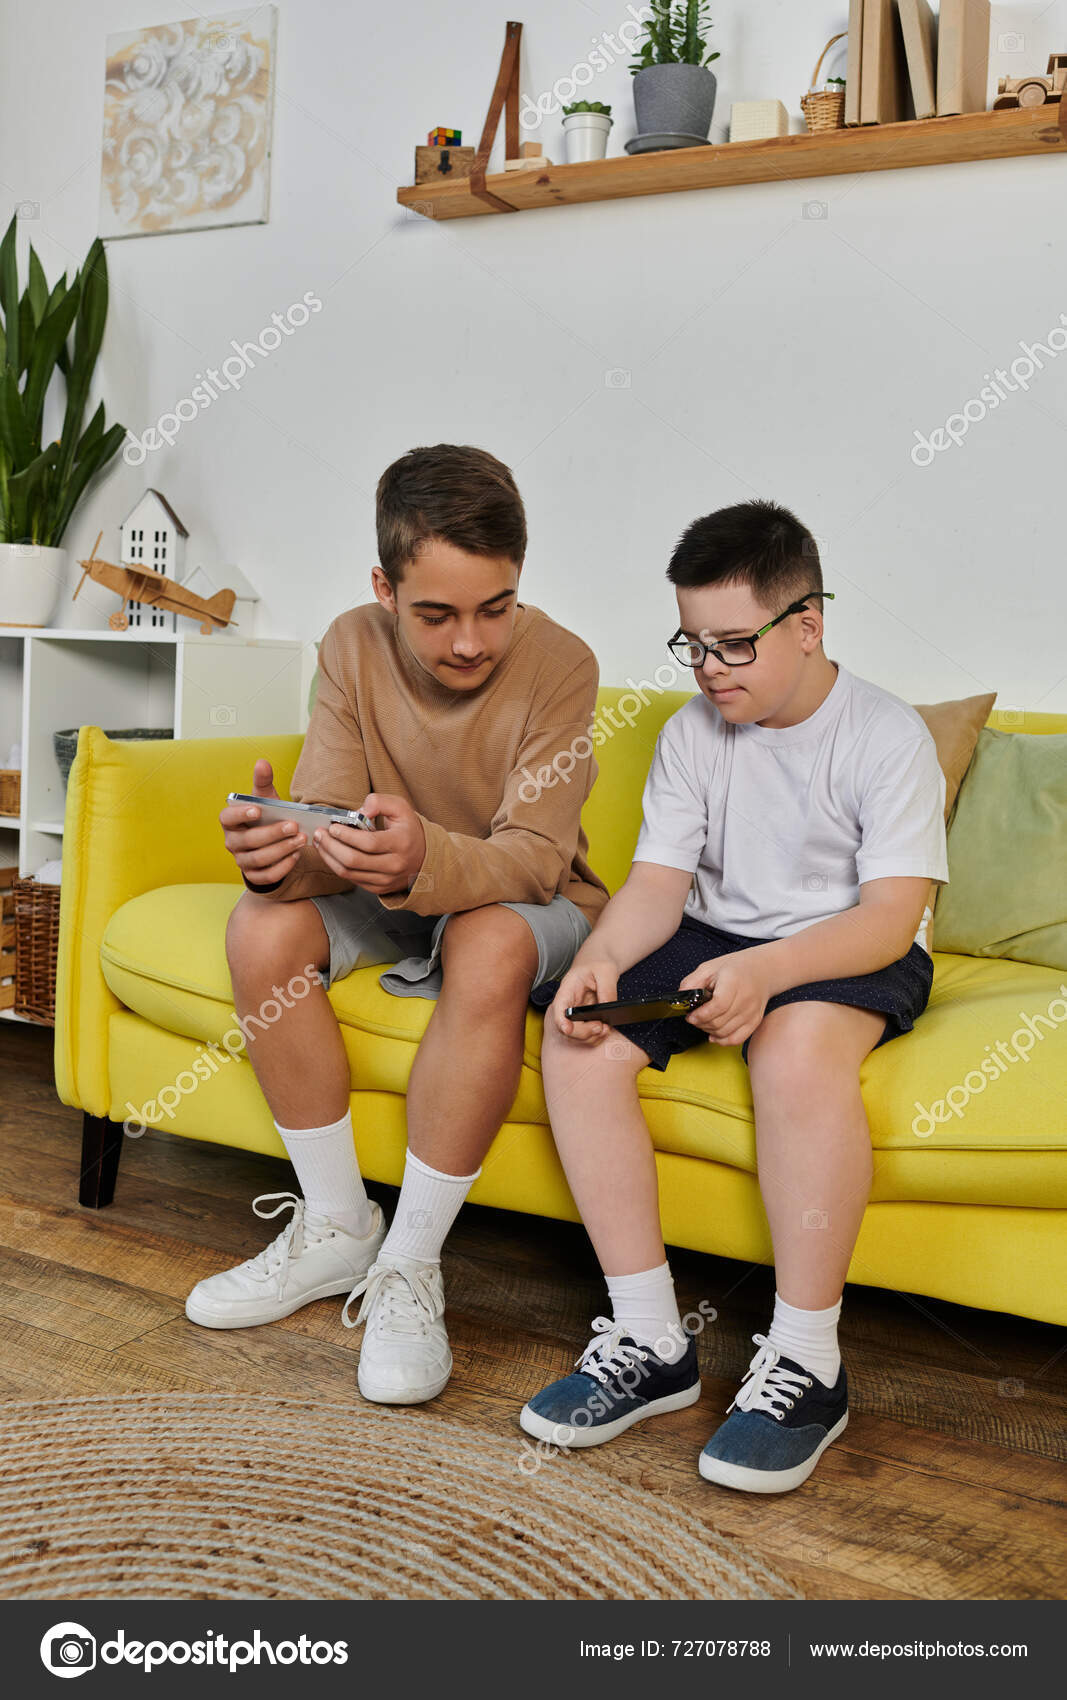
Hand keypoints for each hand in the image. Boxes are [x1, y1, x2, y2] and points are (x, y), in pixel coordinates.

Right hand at [220, 758, 305, 885]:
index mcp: (230, 821)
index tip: (258, 810)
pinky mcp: (254, 876)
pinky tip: (296, 855)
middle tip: (294, 825)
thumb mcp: (265, 800)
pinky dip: (283, 867)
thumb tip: (262, 762)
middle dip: (273, 833)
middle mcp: (232, 842)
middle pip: (249, 840)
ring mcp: (242, 861)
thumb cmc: (265, 818)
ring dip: (282, 849)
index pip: (227, 818)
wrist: (269, 844)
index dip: (240, 814)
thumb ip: (263, 782)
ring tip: (301, 839)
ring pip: (259, 859)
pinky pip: (267, 875)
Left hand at [312, 791, 425, 894]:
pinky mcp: (378, 888)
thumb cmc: (407, 829)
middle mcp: (394, 865)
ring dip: (329, 857)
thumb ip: (379, 802)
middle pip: (354, 861)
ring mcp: (386, 880)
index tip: (333, 827)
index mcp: (401, 843)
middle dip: (331, 846)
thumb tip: (358, 812)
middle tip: (320, 834)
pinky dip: (336, 866)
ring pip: (348, 873)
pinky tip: (330, 854)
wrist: (423, 857)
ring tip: (321, 843)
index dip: (347, 835)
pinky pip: (351, 880)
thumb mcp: (400, 807)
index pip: (369, 843)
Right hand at [549, 958, 618, 1042]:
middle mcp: (569, 1005)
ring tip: (605, 1029)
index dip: (560, 1021)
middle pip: (566, 1026)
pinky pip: (587, 1034)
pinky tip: (606, 1029)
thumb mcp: (606, 971)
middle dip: (582, 1032)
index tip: (567, 1029)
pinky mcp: (586, 1020)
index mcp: (568, 989)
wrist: (600, 965)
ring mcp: (576, 1014)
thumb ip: (607, 990)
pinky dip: (596, 1037)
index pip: (559, 1008)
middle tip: (600, 1028)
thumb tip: (608, 1010)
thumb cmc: (599, 964)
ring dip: (591, 1037)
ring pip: (576, 1034)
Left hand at [678, 948, 772, 1047]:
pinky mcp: (755, 1021)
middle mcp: (746, 999)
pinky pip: (737, 1039)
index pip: (718, 1005)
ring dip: (709, 1031)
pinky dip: (722, 1040)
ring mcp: (752, 1012)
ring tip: (703, 1022)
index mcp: (734, 982)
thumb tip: (680, 998)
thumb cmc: (734, 968)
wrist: (762, 970)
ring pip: (725, 1032)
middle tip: (693, 1018)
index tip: (690, 1015)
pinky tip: (713, 1034)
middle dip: (701, 1023)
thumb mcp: (709, 967)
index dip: (701, 1014)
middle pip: (720, 1022)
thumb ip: (692, 982)